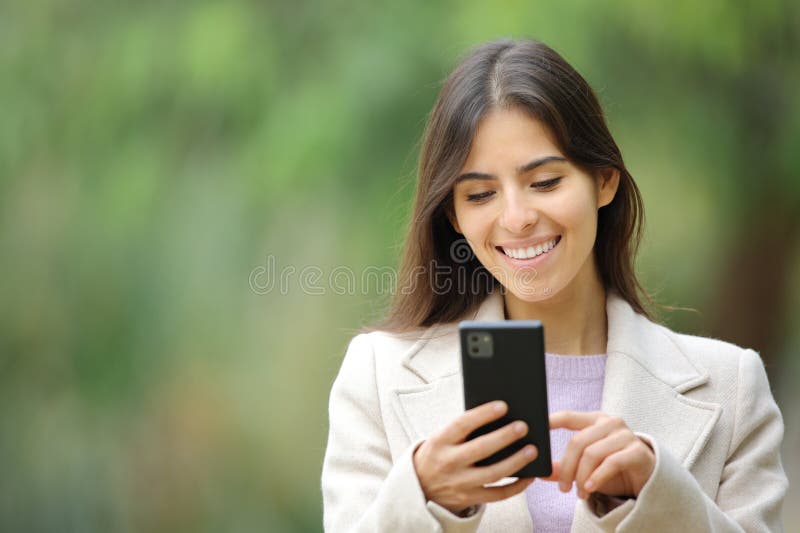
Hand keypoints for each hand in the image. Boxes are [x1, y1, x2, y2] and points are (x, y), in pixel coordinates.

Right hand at [412, 401, 538, 514]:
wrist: (419, 488)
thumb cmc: (438, 454)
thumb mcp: (440, 439)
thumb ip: (462, 429)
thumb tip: (498, 415)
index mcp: (439, 442)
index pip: (462, 424)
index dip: (483, 414)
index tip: (503, 405)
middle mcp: (448, 463)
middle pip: (480, 449)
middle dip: (504, 437)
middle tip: (523, 426)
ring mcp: (459, 483)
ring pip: (492, 473)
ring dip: (516, 462)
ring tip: (532, 450)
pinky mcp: (469, 498)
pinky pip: (497, 495)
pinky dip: (516, 487)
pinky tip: (529, 476)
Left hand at [549, 411, 654, 499]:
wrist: (647, 479)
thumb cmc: (613, 469)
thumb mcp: (586, 468)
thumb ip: (565, 467)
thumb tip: (542, 472)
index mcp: (594, 420)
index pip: (568, 417)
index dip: (552, 421)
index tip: (537, 428)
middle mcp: (610, 423)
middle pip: (578, 442)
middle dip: (567, 467)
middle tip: (563, 488)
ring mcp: (625, 435)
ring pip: (592, 453)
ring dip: (582, 477)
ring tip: (579, 493)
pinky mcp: (638, 451)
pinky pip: (611, 462)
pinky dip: (597, 477)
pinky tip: (590, 488)